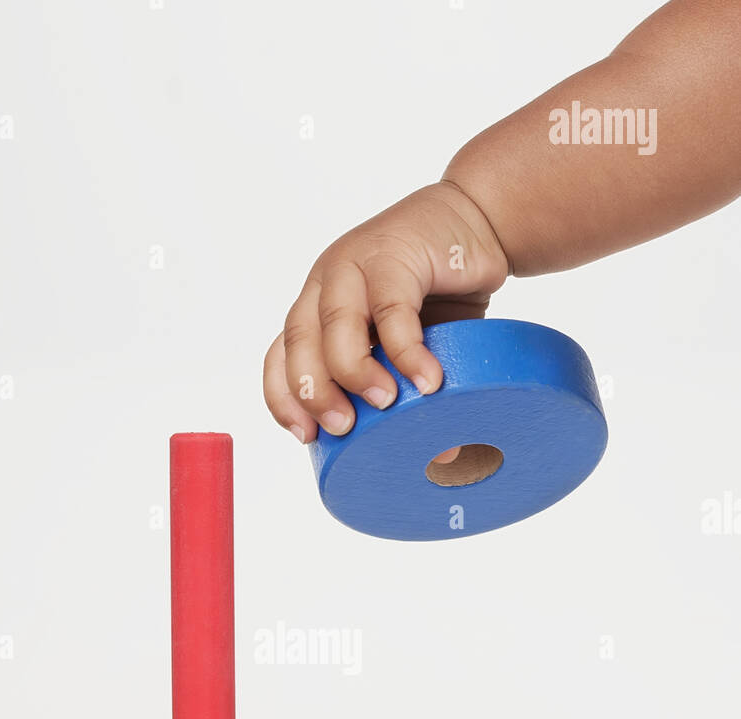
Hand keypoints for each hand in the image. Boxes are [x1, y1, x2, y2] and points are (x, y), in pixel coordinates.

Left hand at [263, 180, 507, 443]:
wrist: (480, 219)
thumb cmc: (441, 289)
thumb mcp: (412, 341)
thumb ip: (407, 383)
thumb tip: (443, 456)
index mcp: (318, 306)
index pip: (281, 354)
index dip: (284, 397)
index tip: (304, 436)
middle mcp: (328, 282)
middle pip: (299, 340)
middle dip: (313, 390)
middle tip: (342, 429)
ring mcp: (358, 263)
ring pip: (336, 322)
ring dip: (354, 370)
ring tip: (385, 404)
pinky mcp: (397, 254)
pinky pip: (392, 309)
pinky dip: (406, 350)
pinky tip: (427, 380)